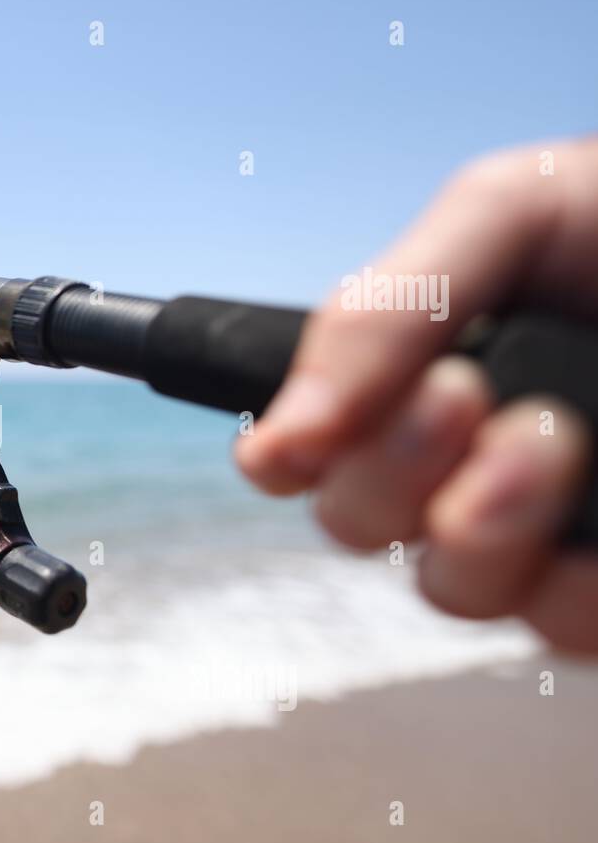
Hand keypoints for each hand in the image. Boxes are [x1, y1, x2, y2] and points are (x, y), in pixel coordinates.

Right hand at [235, 138, 597, 651]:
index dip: (284, 454)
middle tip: (462, 398)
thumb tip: (275, 439)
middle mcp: (466, 464)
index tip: (300, 442)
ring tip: (557, 443)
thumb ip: (380, 309)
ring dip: (484, 523)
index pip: (306, 449)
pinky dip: (580, 578)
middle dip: (390, 471)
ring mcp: (545, 534)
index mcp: (423, 378)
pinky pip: (563, 628)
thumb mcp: (508, 213)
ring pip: (451, 590)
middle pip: (354, 525)